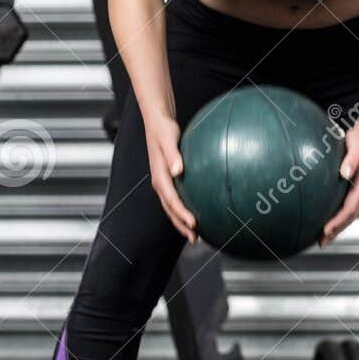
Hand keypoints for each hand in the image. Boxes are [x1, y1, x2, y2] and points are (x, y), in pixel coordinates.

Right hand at [145, 117, 199, 242]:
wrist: (158, 121)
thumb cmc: (164, 128)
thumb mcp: (169, 139)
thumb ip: (173, 155)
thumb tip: (179, 171)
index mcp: (159, 177)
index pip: (171, 201)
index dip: (181, 214)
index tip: (194, 224)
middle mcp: (160, 183)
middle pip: (170, 210)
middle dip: (181, 225)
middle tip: (196, 238)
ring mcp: (164, 182)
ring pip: (172, 207)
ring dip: (182, 221)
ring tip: (196, 233)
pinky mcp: (170, 178)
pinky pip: (177, 197)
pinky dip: (185, 207)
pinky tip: (201, 208)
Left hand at [319, 126, 358, 246]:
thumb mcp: (357, 144)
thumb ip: (352, 158)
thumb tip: (344, 173)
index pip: (350, 209)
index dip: (338, 222)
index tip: (326, 231)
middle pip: (348, 217)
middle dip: (336, 231)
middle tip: (321, 243)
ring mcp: (355, 190)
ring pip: (346, 214)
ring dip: (335, 227)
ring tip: (321, 238)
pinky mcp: (350, 186)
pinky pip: (341, 205)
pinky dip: (333, 215)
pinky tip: (320, 216)